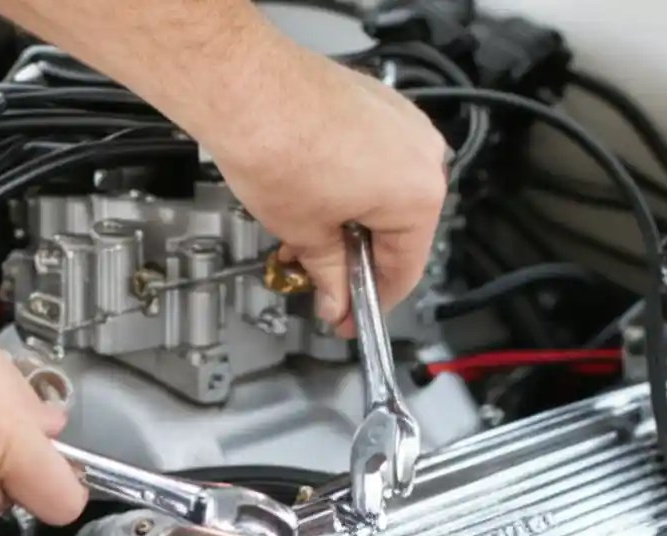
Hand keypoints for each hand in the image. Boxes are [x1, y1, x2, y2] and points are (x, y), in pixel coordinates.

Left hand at [206, 48, 448, 336]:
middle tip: (320, 280)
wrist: (244, 87)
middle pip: (397, 230)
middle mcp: (422, 155)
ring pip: (383, 194)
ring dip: (347, 223)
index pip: (404, 271)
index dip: (370, 304)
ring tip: (304, 238)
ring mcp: (402, 123)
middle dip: (353, 259)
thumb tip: (335, 299)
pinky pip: (373, 159)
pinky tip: (311, 198)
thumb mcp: (305, 233)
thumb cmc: (275, 145)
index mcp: (418, 196)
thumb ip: (329, 274)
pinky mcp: (377, 105)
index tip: (348, 318)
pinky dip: (346, 185)